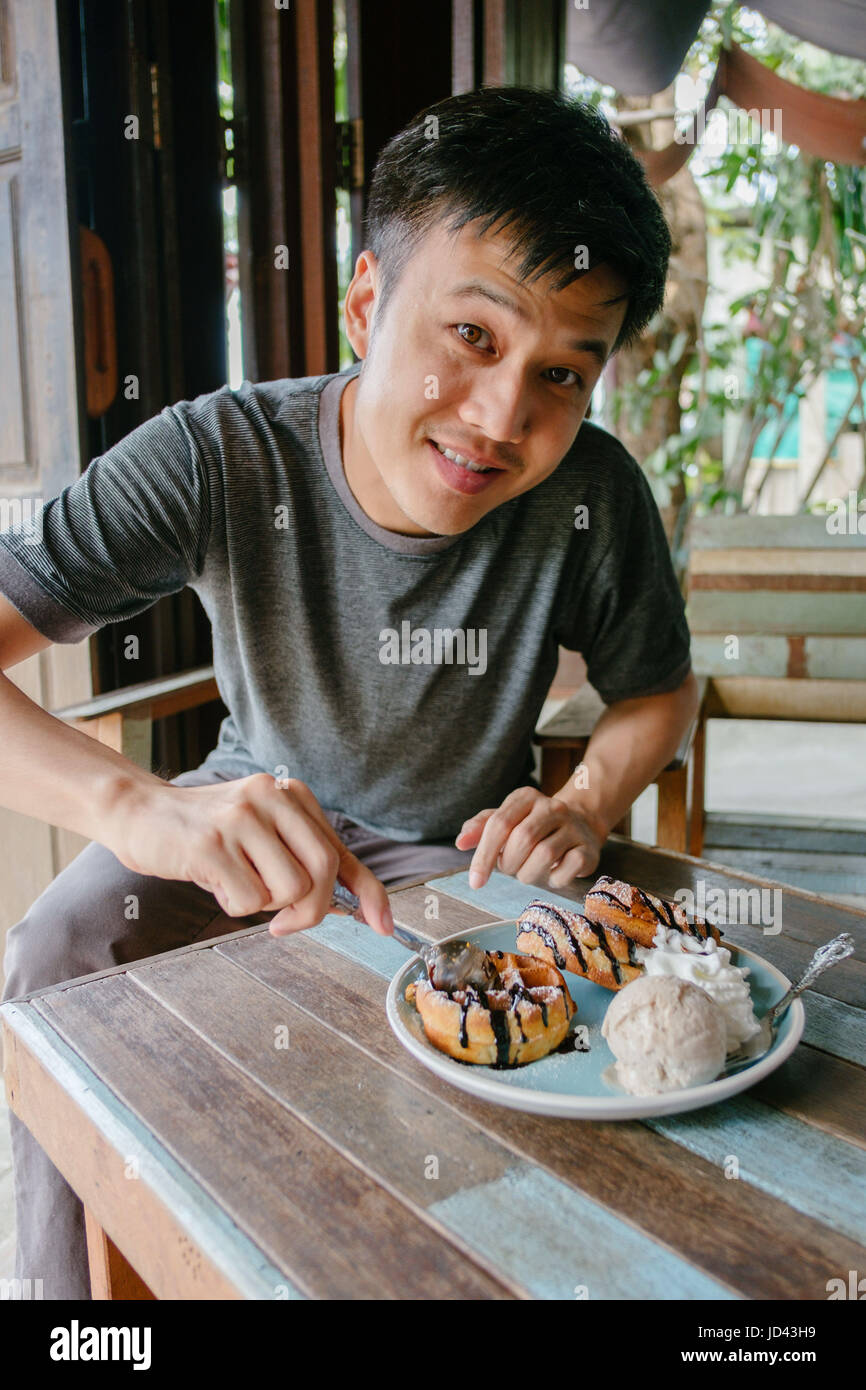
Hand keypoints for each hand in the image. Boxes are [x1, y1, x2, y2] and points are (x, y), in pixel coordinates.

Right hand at [107, 772, 393, 936]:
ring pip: (288, 888)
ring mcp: (239, 817)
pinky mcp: (209, 843)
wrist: (140, 813)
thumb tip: (347, 904)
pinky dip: (234, 905)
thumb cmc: (207, 832)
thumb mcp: (261, 832)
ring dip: (266, 905)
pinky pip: (247, 899)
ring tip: (238, 885)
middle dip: (311, 910)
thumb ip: (300, 856)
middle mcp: (270, 797)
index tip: (383, 925)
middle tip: (284, 924)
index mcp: (291, 795)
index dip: (368, 892)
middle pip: (321, 871)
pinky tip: (215, 884)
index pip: (340, 850)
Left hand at [454, 787, 602, 890]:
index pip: (499, 824)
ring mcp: (573, 826)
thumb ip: (480, 828)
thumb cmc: (533, 825)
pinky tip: (553, 874)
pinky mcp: (589, 847)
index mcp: (525, 797)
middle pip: (522, 840)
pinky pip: (567, 869)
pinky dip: (555, 879)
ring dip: (529, 874)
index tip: (475, 882)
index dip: (484, 855)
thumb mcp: (506, 820)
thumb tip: (461, 842)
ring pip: (544, 855)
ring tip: (528, 871)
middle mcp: (551, 807)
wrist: (581, 822)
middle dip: (509, 863)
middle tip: (509, 868)